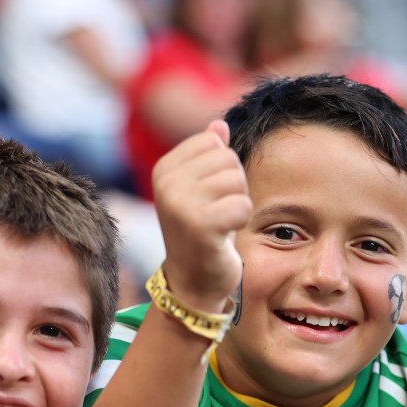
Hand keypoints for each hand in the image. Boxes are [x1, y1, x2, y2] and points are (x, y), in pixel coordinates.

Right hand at [151, 119, 248, 310]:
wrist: (193, 282)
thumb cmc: (201, 232)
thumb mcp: (200, 190)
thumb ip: (207, 156)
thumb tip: (219, 124)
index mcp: (164, 169)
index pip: (214, 141)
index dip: (223, 169)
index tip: (209, 197)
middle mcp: (167, 184)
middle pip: (228, 159)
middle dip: (234, 186)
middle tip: (218, 213)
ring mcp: (180, 204)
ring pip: (237, 180)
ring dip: (238, 203)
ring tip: (221, 223)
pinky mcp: (200, 226)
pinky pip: (242, 205)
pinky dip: (242, 221)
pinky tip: (225, 234)